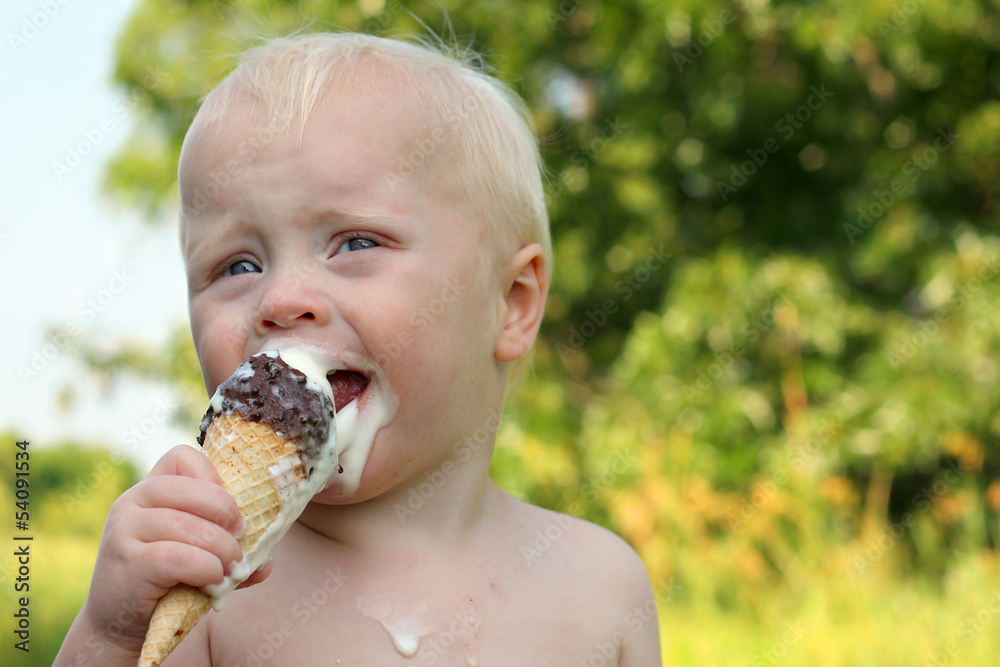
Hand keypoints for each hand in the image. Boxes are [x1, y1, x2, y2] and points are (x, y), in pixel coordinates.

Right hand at [78, 444, 268, 652]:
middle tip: (239, 540)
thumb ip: (230, 549)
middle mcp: (132, 501)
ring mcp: (124, 529)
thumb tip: (266, 564)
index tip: (225, 512)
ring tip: (230, 570)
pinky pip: (179, 557)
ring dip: (223, 550)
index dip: (213, 479)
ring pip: (190, 526)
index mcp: (150, 488)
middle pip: (194, 489)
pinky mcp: (128, 562)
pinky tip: (213, 583)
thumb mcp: (197, 553)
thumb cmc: (165, 580)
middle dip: (228, 516)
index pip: (183, 456)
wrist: (118, 622)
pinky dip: (206, 570)